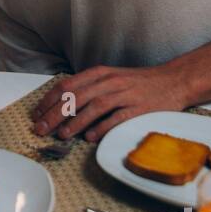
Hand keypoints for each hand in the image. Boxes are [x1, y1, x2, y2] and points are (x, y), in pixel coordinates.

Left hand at [30, 65, 189, 141]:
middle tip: (41, 129)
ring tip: (62, 135)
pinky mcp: (139, 107)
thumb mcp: (111, 79)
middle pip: (76, 97)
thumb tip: (63, 106)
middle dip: (55, 114)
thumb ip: (89, 89)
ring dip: (75, 122)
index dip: (49, 100)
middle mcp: (110, 81)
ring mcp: (125, 94)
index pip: (67, 85)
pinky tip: (90, 137)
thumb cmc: (139, 83)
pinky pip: (117, 118)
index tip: (36, 114)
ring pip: (94, 106)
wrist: (174, 80)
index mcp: (100, 73)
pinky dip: (102, 127)